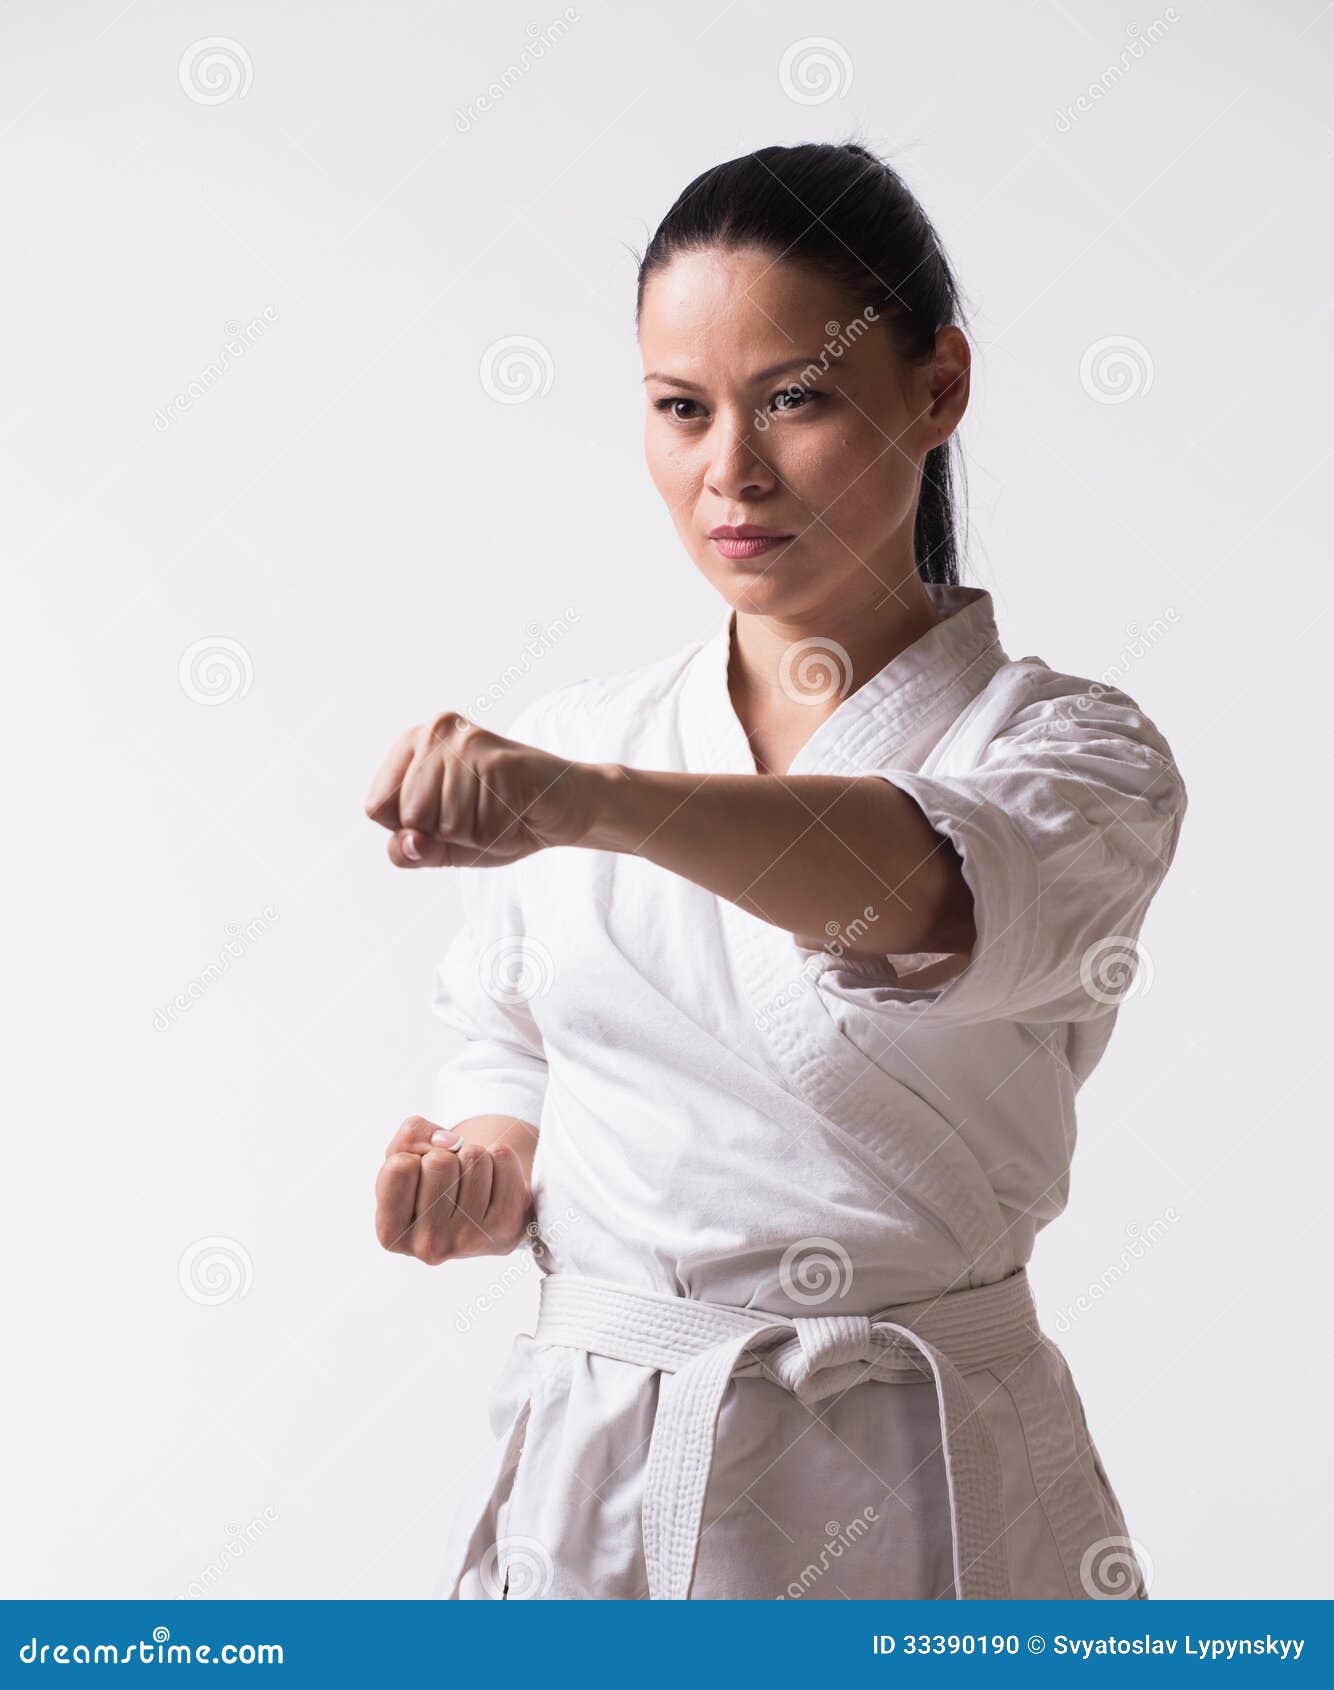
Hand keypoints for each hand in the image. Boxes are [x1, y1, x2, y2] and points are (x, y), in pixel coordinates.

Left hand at [364, 711, 597, 866]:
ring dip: (479, 836)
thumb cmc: (499, 820)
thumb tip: (409, 842)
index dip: (409, 828)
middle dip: (446, 833)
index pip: (377, 807)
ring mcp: (470, 744)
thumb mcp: (443, 844)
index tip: (443, 812)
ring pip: (448, 826)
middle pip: (411, 817)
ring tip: (501, 811)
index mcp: (413, 742)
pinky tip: (518, 812)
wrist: (566, 806)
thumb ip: (410, 850)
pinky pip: (483, 830)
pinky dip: (502, 836)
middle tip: (480, 812)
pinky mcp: (503, 763)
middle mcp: (436, 732)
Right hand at [374, 1115, 534, 1262]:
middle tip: (449, 1179)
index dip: (412, 1157)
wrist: (482, 1209)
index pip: (400, 1167)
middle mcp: (428, 1245)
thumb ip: (409, 1136)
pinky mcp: (506, 1224)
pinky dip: (500, 1158)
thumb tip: (449, 1142)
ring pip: (473, 1156)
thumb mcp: (404, 1157)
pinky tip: (494, 1184)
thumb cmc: (434, 1182)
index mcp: (392, 1233)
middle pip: (439, 1161)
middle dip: (445, 1155)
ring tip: (470, 1182)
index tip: (420, 1175)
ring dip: (472, 1156)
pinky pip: (503, 1157)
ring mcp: (469, 1238)